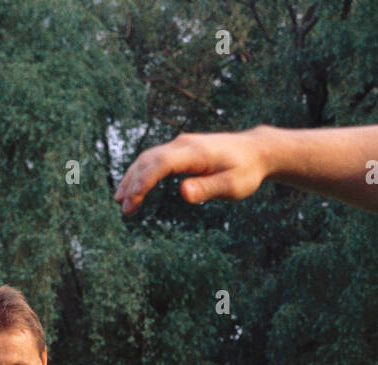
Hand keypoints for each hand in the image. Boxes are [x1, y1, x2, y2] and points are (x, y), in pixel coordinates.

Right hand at [114, 130, 269, 214]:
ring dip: (133, 177)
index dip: (145, 180)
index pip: (162, 163)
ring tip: (120, 200)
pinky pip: (155, 159)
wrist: (256, 151)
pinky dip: (142, 173)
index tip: (133, 198)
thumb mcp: (233, 185)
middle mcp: (184, 144)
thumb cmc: (247, 171)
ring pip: (148, 158)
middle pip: (149, 159)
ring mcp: (181, 145)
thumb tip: (183, 193)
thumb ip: (208, 188)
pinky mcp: (181, 150)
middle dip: (133, 182)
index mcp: (196, 152)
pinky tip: (134, 188)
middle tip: (123, 207)